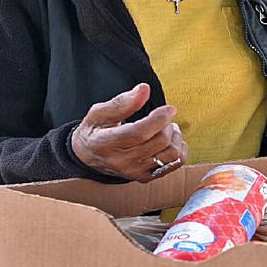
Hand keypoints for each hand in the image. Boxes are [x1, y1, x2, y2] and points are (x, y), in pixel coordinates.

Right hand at [71, 83, 188, 181]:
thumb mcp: (99, 112)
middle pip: (159, 142)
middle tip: (163, 116)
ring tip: (167, 128)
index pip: (139, 133)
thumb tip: (144, 89)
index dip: (159, 119)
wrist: (88, 156)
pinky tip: (170, 141)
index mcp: (106, 143)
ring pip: (170, 154)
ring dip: (175, 137)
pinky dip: (179, 150)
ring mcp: (134, 172)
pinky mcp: (144, 177)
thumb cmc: (95, 131)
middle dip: (167, 125)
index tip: (169, 109)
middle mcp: (121, 161)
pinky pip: (174, 165)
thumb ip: (122, 102)